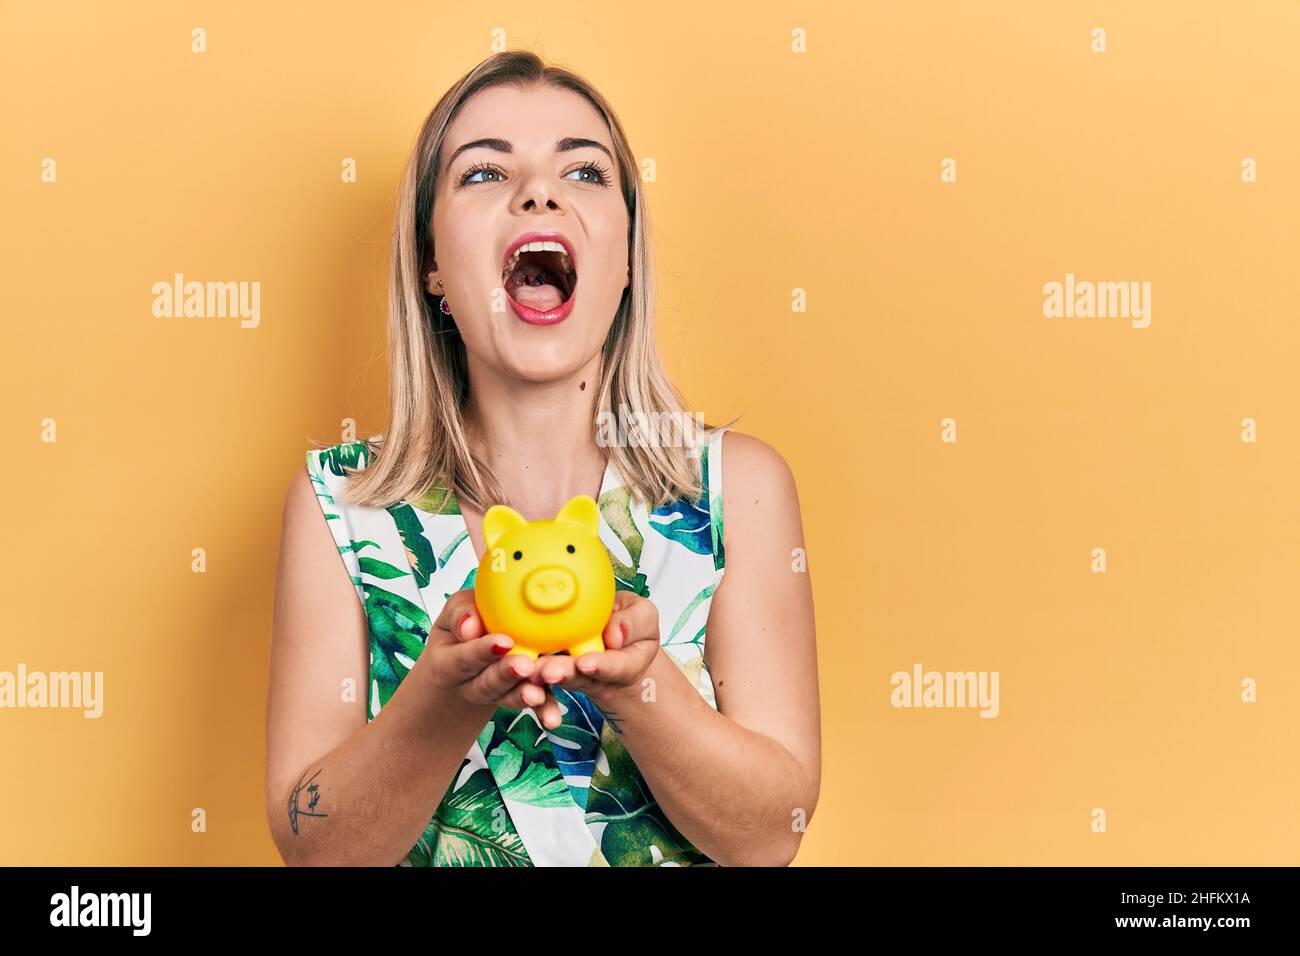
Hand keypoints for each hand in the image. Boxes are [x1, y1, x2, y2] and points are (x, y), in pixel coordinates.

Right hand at [422, 589, 558, 725]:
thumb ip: (460, 615)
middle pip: (488, 683)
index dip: (482, 651)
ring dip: (524, 695)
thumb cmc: (466, 625)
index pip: (464, 658)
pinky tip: (553, 716)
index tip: (503, 642)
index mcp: (449, 663)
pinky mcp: (521, 695)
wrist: (473, 651)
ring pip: (509, 697)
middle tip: (525, 665)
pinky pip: (533, 704)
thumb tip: (469, 626)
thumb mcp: (456, 613)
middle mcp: (472, 684)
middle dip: (507, 674)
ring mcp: (497, 694)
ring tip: (537, 693)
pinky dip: (544, 709)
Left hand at [521, 592, 661, 707]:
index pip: (614, 667)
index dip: (601, 666)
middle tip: (549, 672)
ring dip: (539, 672)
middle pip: (577, 675)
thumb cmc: (630, 625)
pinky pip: (533, 662)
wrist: (611, 633)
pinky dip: (521, 658)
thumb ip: (634, 623)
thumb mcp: (644, 618)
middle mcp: (592, 672)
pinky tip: (507, 652)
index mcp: (623, 665)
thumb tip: (615, 634)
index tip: (587, 663)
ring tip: (527, 668)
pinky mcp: (546, 662)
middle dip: (562, 673)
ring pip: (552, 672)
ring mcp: (568, 670)